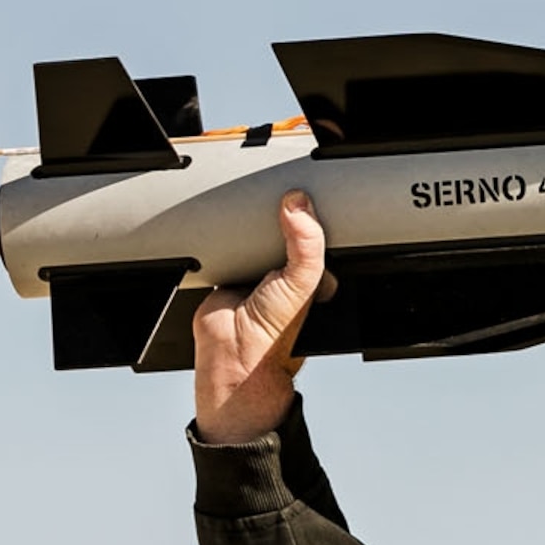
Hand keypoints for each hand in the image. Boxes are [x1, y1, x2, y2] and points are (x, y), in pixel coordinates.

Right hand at [191, 192, 333, 444]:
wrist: (232, 355)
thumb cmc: (276, 334)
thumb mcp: (303, 281)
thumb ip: (306, 243)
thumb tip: (299, 205)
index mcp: (313, 276)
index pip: (319, 236)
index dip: (317, 215)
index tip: (312, 189)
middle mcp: (286, 273)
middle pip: (286, 231)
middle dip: (283, 215)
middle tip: (277, 194)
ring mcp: (257, 271)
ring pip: (258, 234)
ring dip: (253, 223)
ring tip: (253, 204)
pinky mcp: (229, 270)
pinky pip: (228, 243)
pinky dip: (225, 234)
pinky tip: (228, 226)